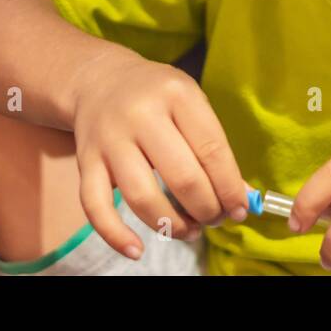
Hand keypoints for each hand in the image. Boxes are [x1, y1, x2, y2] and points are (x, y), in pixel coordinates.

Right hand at [71, 50, 251, 259]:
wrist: (99, 80)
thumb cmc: (156, 97)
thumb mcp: (190, 104)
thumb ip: (214, 148)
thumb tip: (244, 199)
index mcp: (176, 94)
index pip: (212, 149)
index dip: (229, 187)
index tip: (239, 210)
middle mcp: (141, 114)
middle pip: (182, 177)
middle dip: (206, 209)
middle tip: (215, 219)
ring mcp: (109, 139)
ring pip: (142, 197)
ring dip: (172, 225)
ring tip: (190, 231)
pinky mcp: (86, 161)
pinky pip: (96, 207)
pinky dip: (116, 236)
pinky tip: (137, 250)